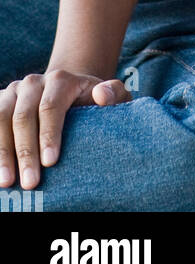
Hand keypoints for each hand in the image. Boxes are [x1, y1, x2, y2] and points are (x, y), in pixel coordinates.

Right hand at [0, 69, 132, 189]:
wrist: (67, 92)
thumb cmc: (91, 101)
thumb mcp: (109, 96)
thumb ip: (114, 94)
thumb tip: (101, 95)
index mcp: (60, 80)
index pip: (50, 107)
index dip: (49, 135)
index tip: (51, 162)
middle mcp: (32, 83)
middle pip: (23, 116)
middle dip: (25, 152)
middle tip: (31, 182)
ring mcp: (12, 92)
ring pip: (1, 119)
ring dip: (2, 152)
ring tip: (7, 182)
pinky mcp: (0, 103)